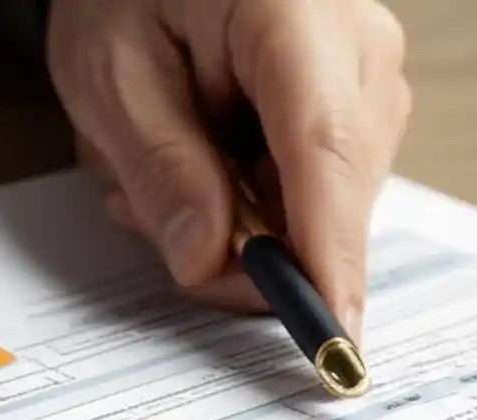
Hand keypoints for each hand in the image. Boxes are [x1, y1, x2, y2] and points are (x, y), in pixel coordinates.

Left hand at [47, 0, 410, 340]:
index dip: (329, 254)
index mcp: (297, 13)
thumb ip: (160, 168)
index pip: (324, 150)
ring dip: (234, 223)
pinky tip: (194, 165)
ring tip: (153, 170)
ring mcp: (366, 82)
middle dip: (242, 244)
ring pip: (320, 212)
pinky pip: (312, 199)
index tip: (331, 331)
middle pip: (331, 199)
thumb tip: (207, 262)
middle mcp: (358, 48)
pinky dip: (248, 207)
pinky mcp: (355, 113)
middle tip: (145, 216)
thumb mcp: (111, 76)